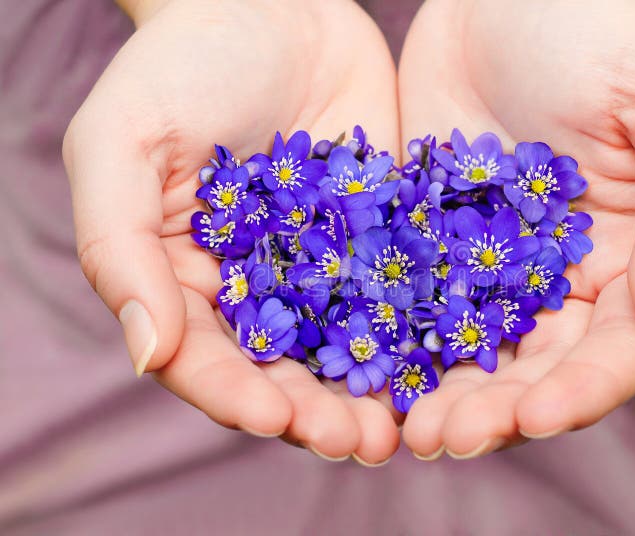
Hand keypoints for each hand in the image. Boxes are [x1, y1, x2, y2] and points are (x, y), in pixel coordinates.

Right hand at [63, 0, 400, 464]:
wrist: (271, 4)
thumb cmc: (179, 68)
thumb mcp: (120, 145)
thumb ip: (121, 248)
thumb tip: (147, 355)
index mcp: (186, 278)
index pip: (206, 357)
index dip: (237, 394)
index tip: (276, 418)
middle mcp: (255, 285)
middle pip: (283, 369)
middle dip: (317, 412)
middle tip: (359, 444)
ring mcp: (322, 264)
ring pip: (345, 345)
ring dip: (371, 392)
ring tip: (402, 428)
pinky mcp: (379, 236)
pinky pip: (398, 291)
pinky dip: (418, 331)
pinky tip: (444, 362)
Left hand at [398, 0, 634, 458]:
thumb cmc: (596, 28)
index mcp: (631, 255)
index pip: (621, 347)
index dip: (585, 391)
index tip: (537, 415)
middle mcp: (563, 276)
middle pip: (541, 368)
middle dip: (500, 411)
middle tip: (448, 438)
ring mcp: (492, 267)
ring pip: (475, 354)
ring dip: (444, 397)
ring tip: (406, 431)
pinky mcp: (430, 246)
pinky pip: (414, 308)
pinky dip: (396, 347)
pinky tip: (368, 376)